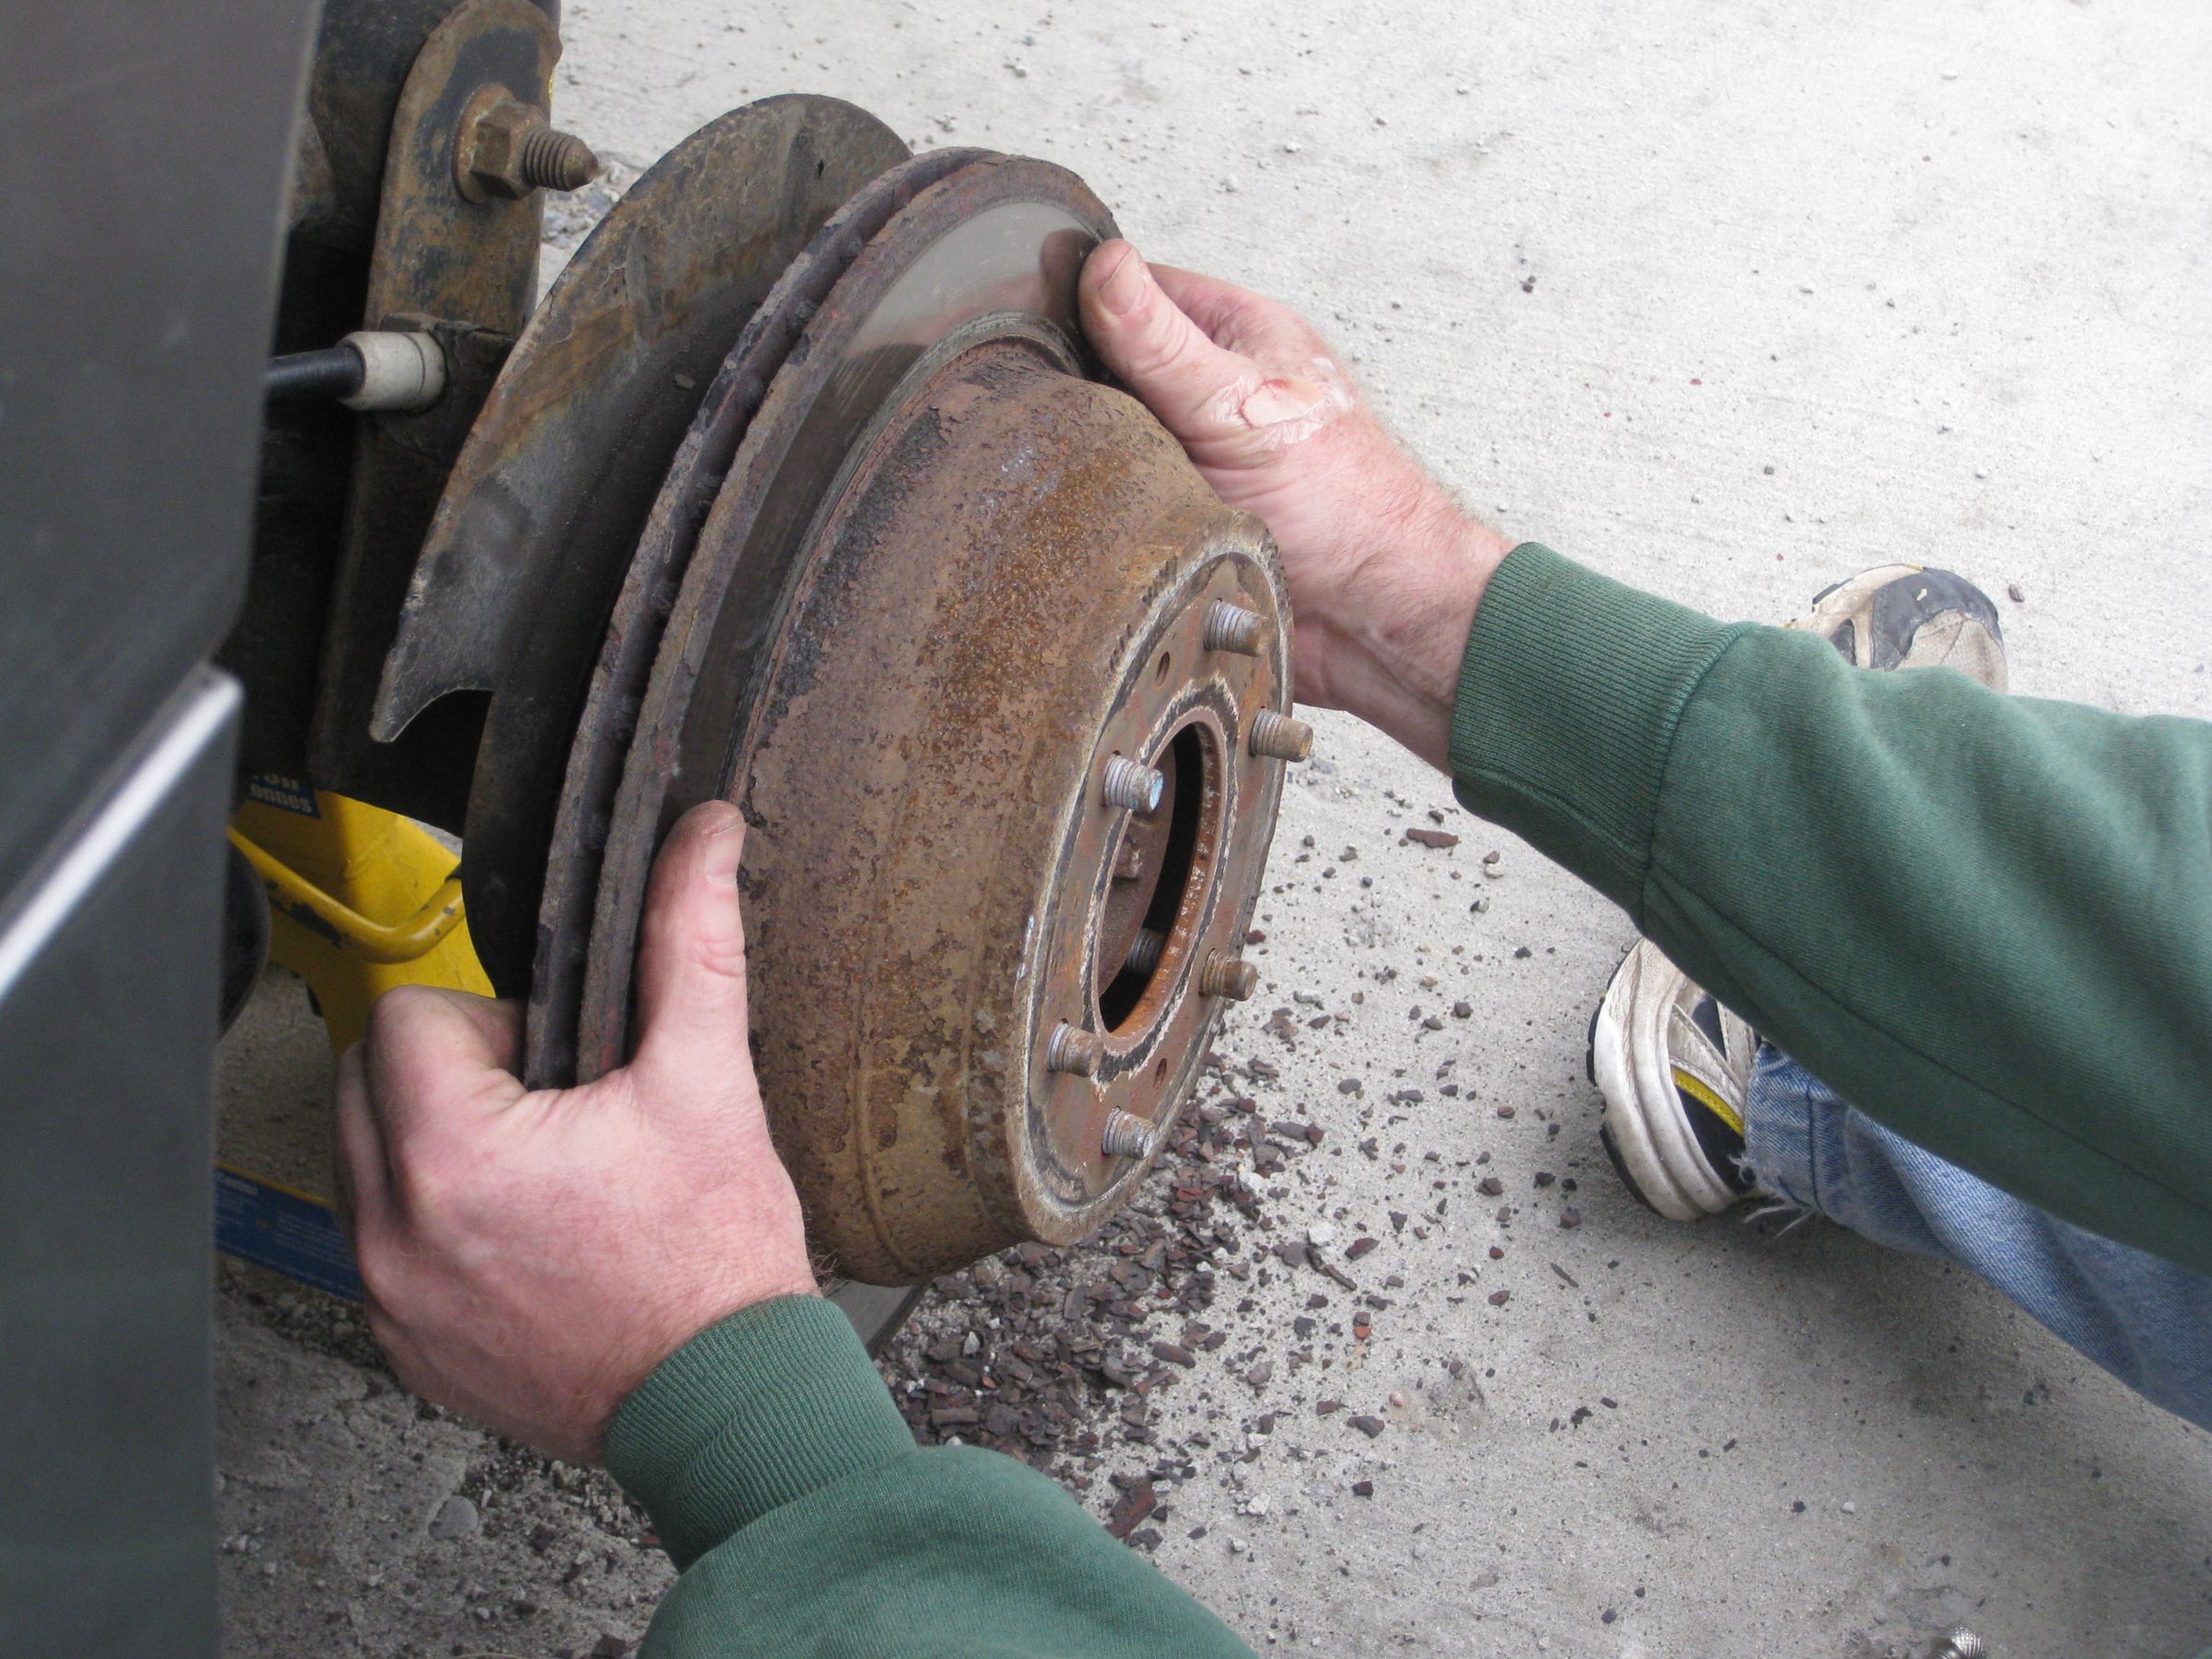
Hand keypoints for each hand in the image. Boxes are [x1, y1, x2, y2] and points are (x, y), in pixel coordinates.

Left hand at [334, 801, 813, 1464]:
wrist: (725, 1400)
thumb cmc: (714, 1263)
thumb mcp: (707, 1083)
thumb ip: (688, 942)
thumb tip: (703, 836)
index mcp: (455, 1154)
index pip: (409, 1016)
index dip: (495, 1020)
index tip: (560, 1058)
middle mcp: (396, 1233)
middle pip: (370, 1080)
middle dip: (456, 1075)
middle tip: (555, 1107)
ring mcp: (391, 1300)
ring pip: (364, 1161)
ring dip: (434, 1144)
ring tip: (544, 1170)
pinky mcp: (404, 1348)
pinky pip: (379, 1247)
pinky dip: (434, 1225)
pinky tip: (527, 1234)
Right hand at [1079, 241, 1512, 770]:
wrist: (1365, 620)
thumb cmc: (1342, 504)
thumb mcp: (1238, 405)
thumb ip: (1165, 343)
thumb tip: (1105, 267)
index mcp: (1235, 337)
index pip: (1140, 290)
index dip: (1086, 299)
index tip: (1025, 316)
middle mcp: (1209, 392)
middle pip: (1111, 368)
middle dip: (1074, 387)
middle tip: (1028, 404)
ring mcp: (1188, 456)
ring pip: (1105, 440)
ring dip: (1081, 457)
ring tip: (1049, 462)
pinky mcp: (1173, 518)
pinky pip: (1113, 502)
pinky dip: (1093, 510)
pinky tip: (1066, 514)